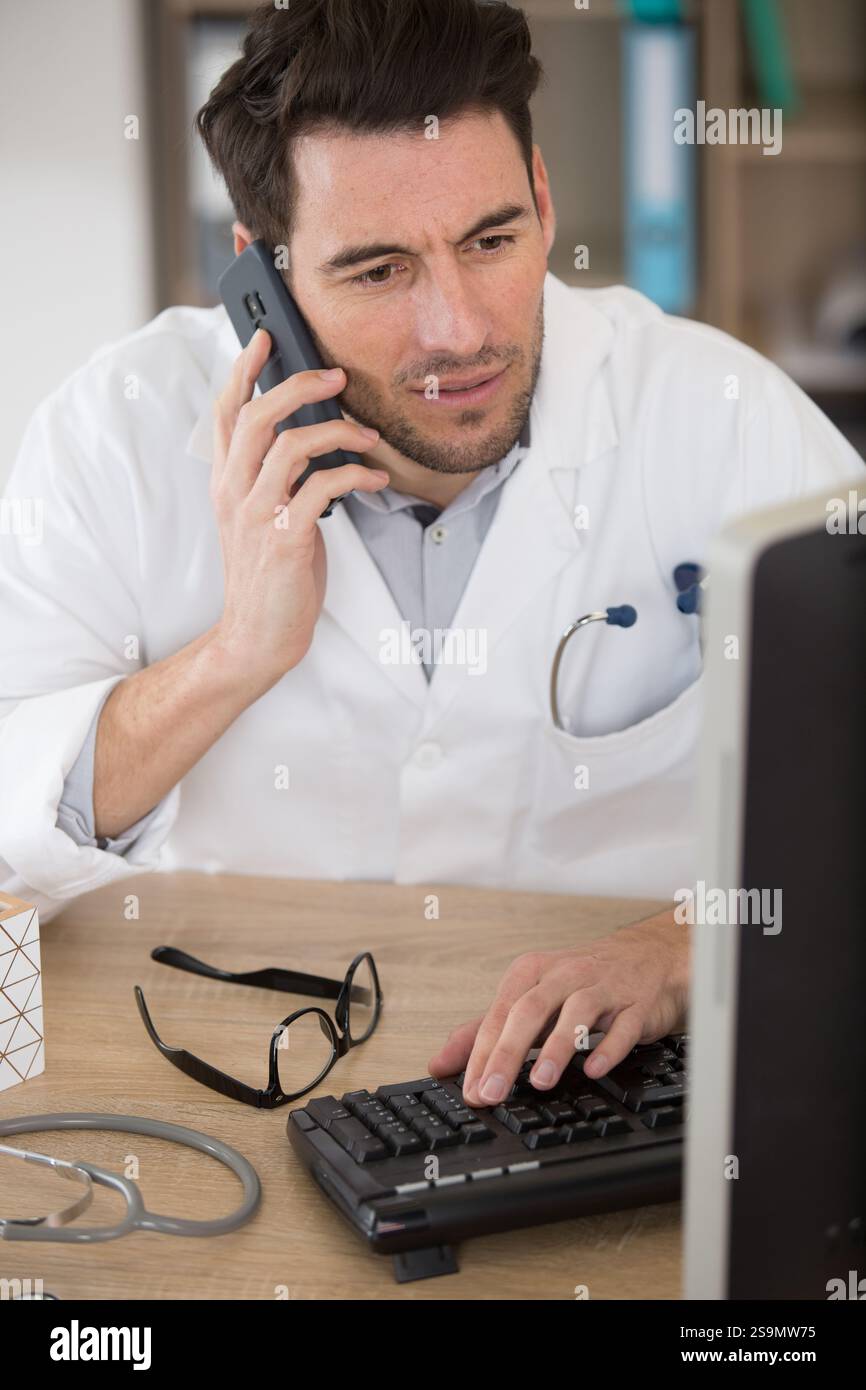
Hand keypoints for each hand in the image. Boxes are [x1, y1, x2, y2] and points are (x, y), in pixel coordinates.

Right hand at [210, 328, 388, 693]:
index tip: (266, 338)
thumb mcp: (263, 516)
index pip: (226, 413)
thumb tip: (314, 434)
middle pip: (257, 414)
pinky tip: (374, 477)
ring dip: (337, 431)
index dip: (243, 371)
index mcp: (226, 482)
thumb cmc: (270, 575)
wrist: (257, 636)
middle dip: (298, 384)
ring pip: (290, 444)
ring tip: (367, 436)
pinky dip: (355, 474)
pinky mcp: (285, 538)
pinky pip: (322, 487)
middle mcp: (234, 491)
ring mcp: (257, 514)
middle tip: (334, 376)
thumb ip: (275, 476)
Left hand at [428, 910, 688, 1106]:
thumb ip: (485, 1031)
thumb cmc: (581, 981)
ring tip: (540, 1081)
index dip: (481, 1053)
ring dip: (557, 1047)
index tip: (471, 1089)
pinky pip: (623, 1026)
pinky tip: (594, 1069)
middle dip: (508, 1053)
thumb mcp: (529, 999)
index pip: (500, 1013)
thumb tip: (440, 1063)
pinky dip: (609, 1048)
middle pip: (530, 1010)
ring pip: (577, 1012)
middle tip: (492, 1092)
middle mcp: (564, 975)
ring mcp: (602, 988)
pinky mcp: (636, 1004)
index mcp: (532, 973)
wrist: (649, 956)